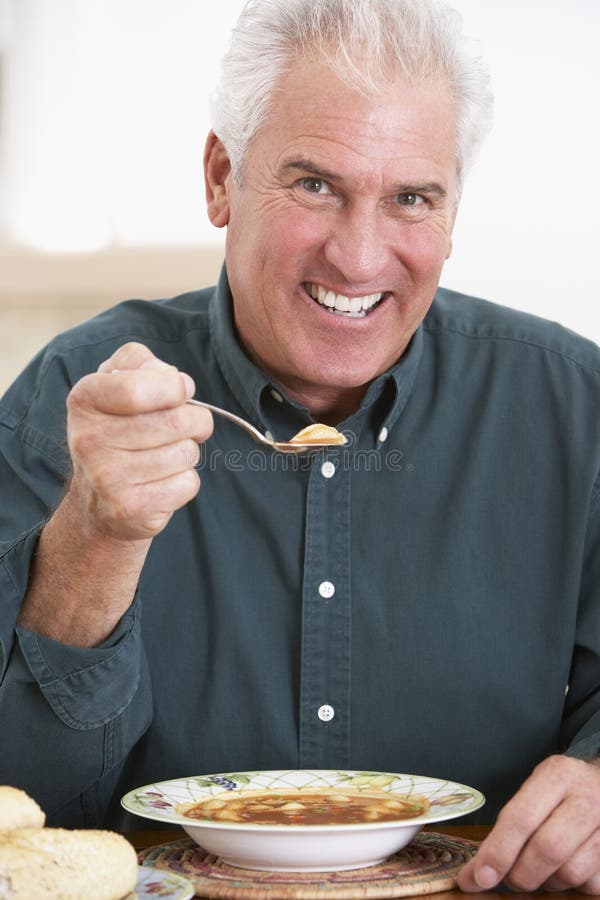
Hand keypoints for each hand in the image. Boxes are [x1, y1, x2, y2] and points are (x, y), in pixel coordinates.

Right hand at [66, 342, 212, 541]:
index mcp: (84, 399)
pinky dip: (185, 480)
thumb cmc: (117, 431)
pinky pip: (187, 483)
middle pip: (176, 421)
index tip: (181, 391)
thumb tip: (174, 378)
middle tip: (188, 425)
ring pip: (186, 452)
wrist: (97, 503)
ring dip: (188, 451)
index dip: (174, 386)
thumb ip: (139, 363)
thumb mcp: (114, 385)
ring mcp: (107, 478)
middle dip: (196, 420)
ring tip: (165, 455)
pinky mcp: (130, 509)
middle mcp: (89, 439)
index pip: (138, 387)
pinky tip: (161, 481)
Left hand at [458, 755, 599, 892]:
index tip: (478, 876)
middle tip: (509, 879)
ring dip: (547, 882)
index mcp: (557, 776)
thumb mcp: (538, 787)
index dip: (498, 852)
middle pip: (547, 849)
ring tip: (539, 871)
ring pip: (570, 873)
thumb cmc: (565, 790)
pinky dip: (572, 886)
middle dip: (520, 874)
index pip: (521, 818)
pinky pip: (590, 885)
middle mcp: (586, 799)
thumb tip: (482, 867)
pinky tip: (565, 869)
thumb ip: (514, 820)